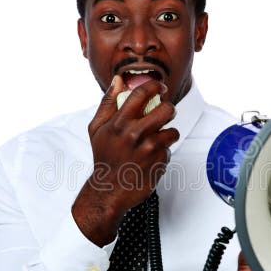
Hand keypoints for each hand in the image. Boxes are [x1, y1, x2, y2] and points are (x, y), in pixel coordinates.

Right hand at [72, 75, 178, 245]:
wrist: (109, 190)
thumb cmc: (103, 157)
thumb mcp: (97, 128)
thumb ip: (108, 103)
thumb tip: (118, 80)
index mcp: (119, 123)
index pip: (142, 93)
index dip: (155, 86)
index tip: (159, 87)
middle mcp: (135, 134)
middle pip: (167, 110)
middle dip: (169, 109)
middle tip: (164, 114)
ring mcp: (149, 149)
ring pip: (173, 131)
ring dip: (168, 133)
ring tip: (156, 138)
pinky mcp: (159, 162)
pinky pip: (169, 150)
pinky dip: (162, 152)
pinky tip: (150, 157)